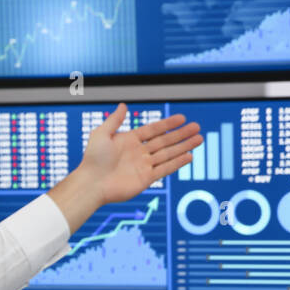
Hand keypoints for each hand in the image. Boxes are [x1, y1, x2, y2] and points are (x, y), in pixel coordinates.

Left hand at [83, 103, 202, 204]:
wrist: (91, 183)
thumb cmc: (92, 159)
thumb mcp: (101, 134)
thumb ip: (114, 120)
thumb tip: (122, 105)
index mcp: (129, 140)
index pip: (153, 130)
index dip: (168, 124)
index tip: (182, 118)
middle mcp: (138, 152)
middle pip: (165, 141)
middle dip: (181, 134)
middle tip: (197, 127)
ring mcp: (143, 166)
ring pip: (168, 154)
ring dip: (184, 146)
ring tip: (199, 139)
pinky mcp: (146, 179)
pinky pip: (165, 169)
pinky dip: (178, 163)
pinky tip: (190, 156)